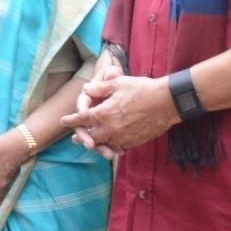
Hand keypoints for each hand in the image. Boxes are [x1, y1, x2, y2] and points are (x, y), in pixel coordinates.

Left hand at [61, 75, 179, 154]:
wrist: (167, 103)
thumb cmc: (143, 89)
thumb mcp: (120, 83)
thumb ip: (100, 88)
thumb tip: (86, 89)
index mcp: (104, 113)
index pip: (82, 118)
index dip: (72, 120)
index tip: (64, 121)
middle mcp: (110, 128)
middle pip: (91, 136)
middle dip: (82, 136)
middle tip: (75, 138)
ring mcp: (122, 136)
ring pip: (104, 144)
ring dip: (97, 144)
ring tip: (92, 145)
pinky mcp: (133, 141)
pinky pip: (119, 146)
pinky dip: (113, 146)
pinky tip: (112, 145)